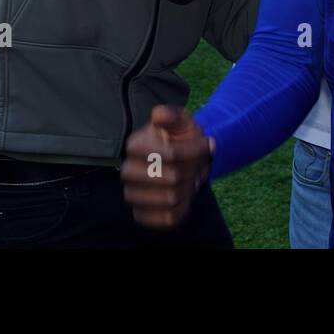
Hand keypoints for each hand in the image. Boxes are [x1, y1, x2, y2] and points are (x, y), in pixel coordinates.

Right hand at [120, 106, 213, 229]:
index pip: (172, 154)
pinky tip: (184, 196)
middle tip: (198, 164)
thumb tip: (159, 115)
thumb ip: (171, 116)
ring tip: (191, 178)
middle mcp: (128, 171)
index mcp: (134, 145)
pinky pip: (168, 219)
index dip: (194, 151)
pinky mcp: (141, 215)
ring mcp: (132, 195)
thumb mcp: (180, 120)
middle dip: (192, 171)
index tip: (205, 144)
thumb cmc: (181, 136)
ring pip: (171, 199)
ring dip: (190, 189)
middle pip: (172, 178)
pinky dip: (184, 208)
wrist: (182, 158)